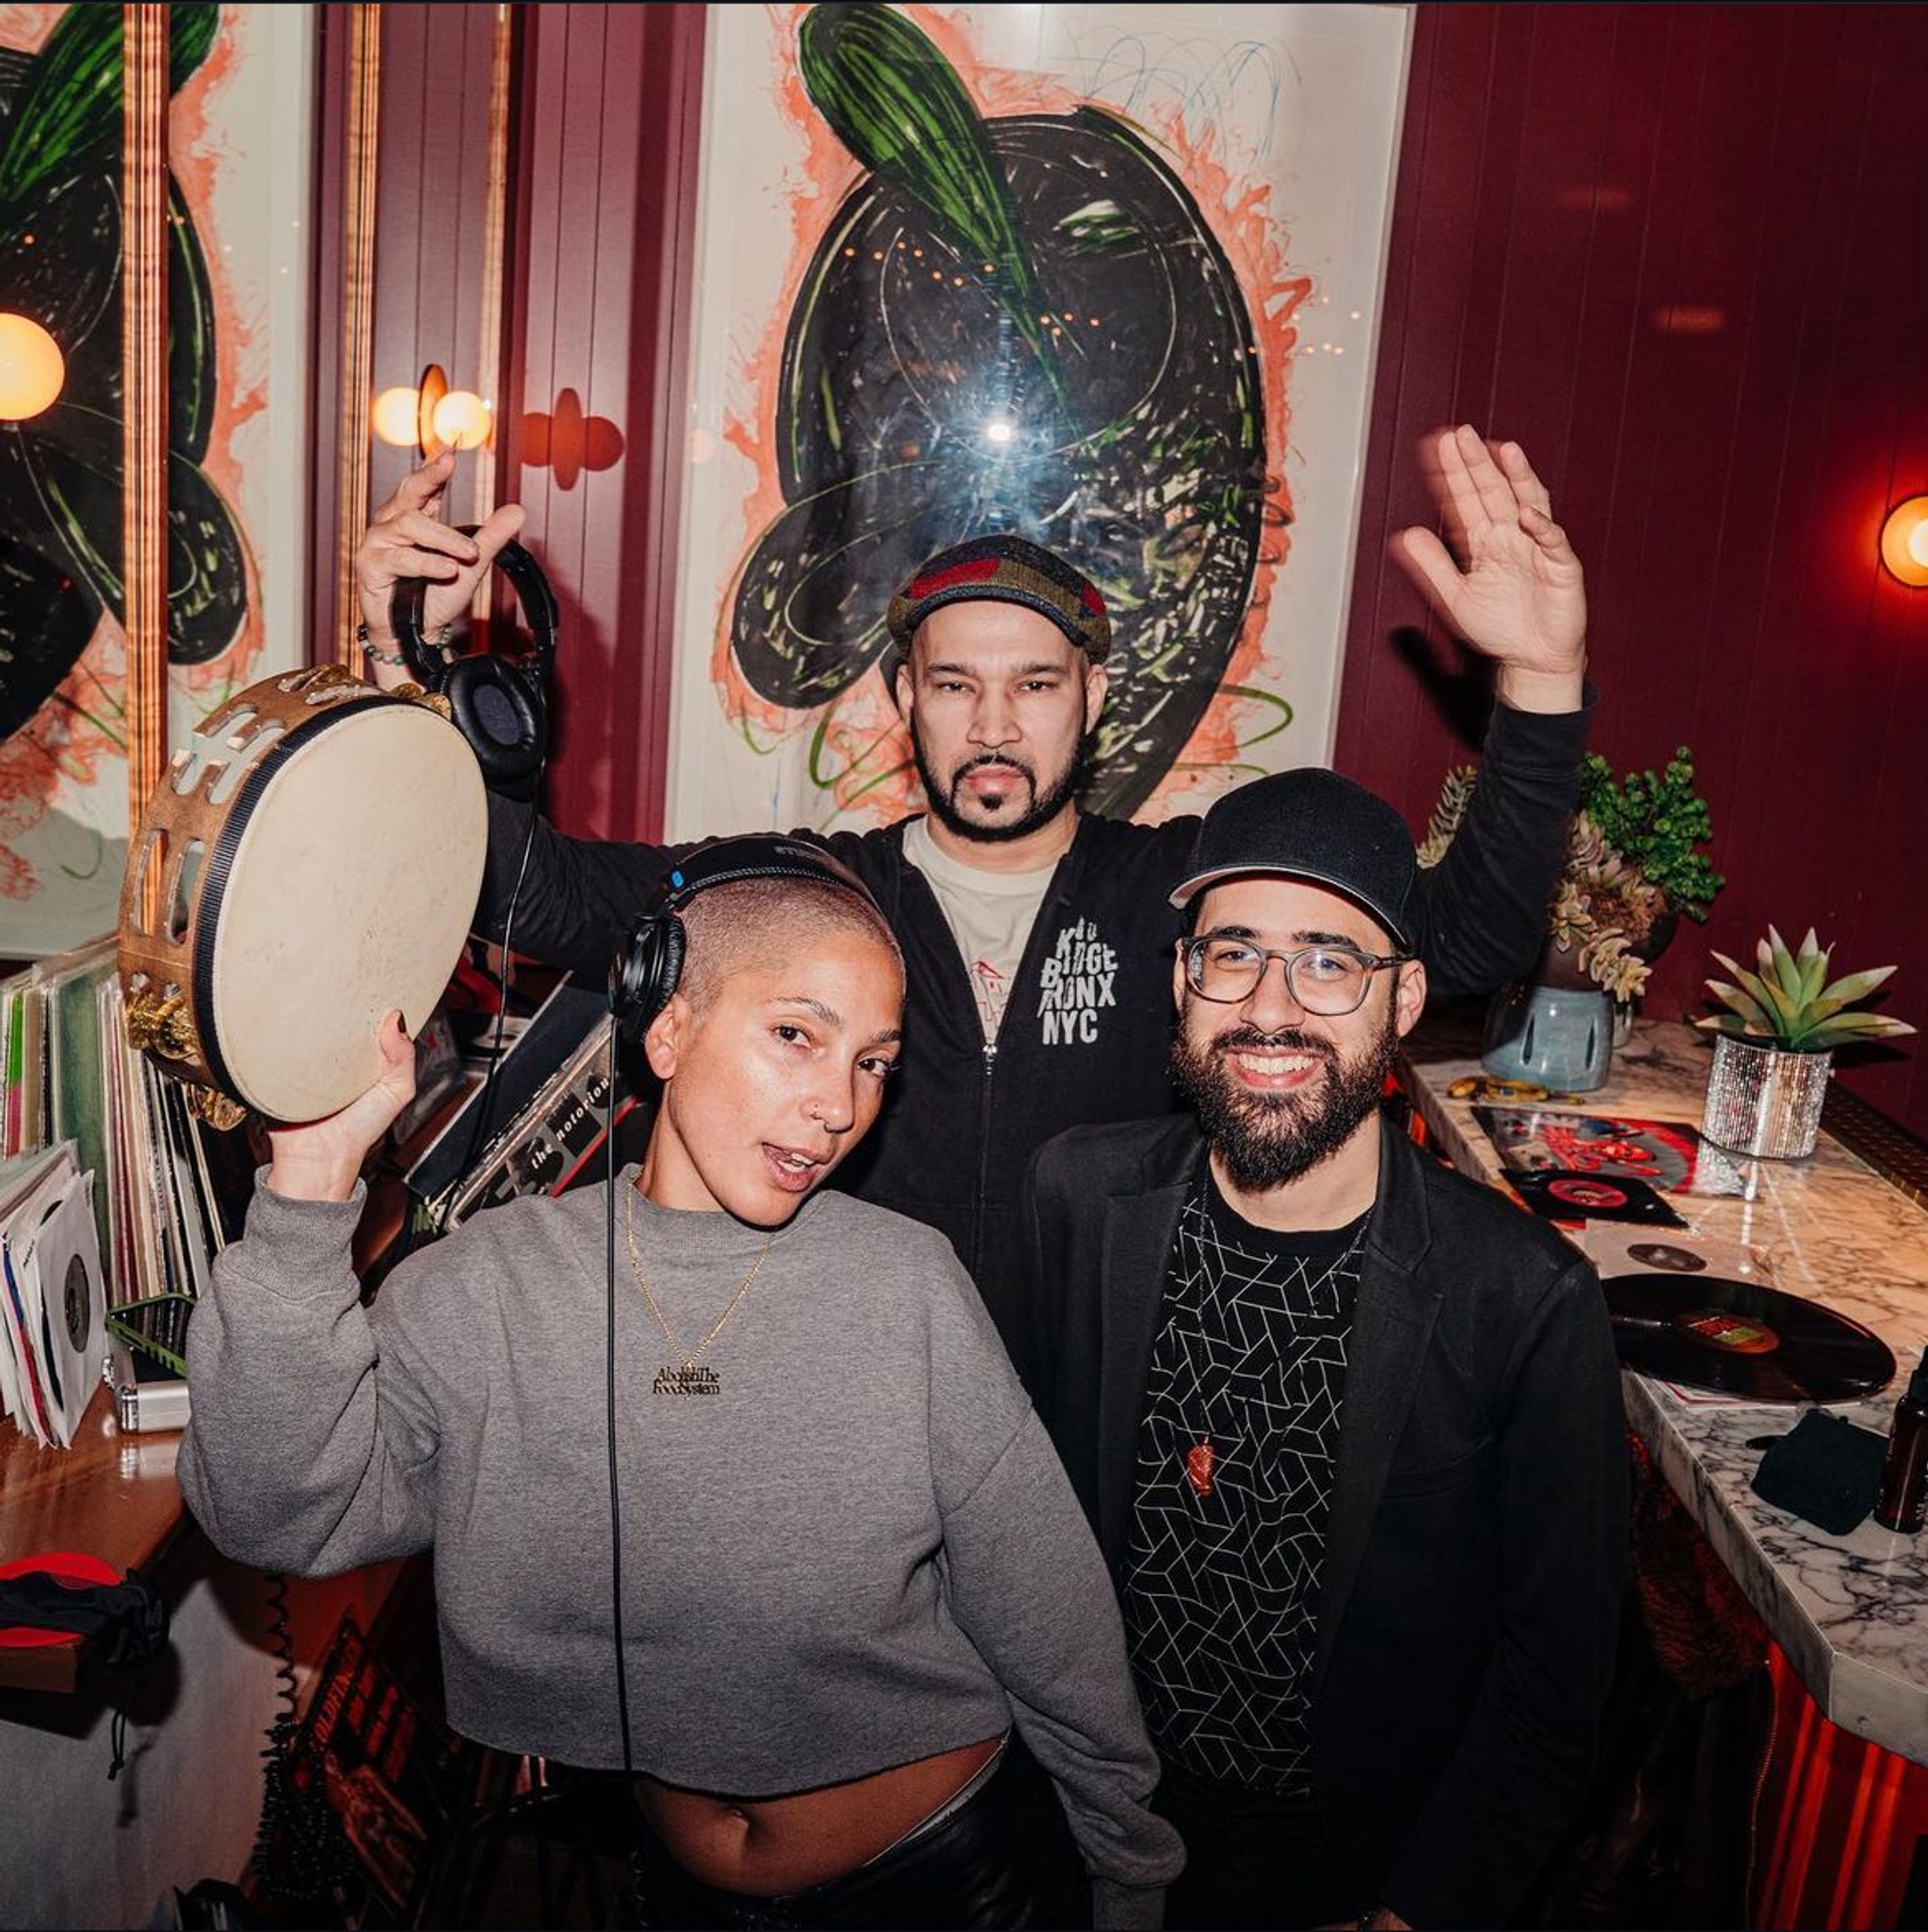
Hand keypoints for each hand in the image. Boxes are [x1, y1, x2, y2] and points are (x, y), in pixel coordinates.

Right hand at [265, 1010, 417, 1202]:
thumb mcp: (396, 1093)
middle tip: (343, 991)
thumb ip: (403, 1059)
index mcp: (364, 1059)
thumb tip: (394, 1020)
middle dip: (340, 1003)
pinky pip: (276, 1045)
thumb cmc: (358, 1131)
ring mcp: (305, 1060)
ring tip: (315, 1002)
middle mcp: (335, 1057)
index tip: (374, 988)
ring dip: (308, 1017)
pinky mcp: (277, 1068)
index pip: (367, 1022)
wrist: (317, 1158)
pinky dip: (282, 1035)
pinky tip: (290, 1026)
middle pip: (336, 1019)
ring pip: (305, 1028)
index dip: (371, 1004)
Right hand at [356, 451, 526, 692]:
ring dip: (443, 538)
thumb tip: (518, 510)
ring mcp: (379, 543)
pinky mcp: (371, 566)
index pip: (424, 487)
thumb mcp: (471, 564)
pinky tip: (447, 569)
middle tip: (447, 465)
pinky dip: (427, 563)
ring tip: (468, 555)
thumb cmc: (435, 596)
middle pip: (408, 493)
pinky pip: (400, 558)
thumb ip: (491, 537)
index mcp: (415, 519)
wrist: (416, 635)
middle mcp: (392, 525)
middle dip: (427, 476)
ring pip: (409, 525)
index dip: (434, 468)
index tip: (449, 451)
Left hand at [1389, 423, 1586, 713]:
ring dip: (1516, 478)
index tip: (1433, 448)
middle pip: (1492, 492)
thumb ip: (1432, 567)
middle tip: (1460, 434)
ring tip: (1502, 450)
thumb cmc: (1498, 628)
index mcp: (1483, 541)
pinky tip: (1526, 512)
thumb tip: (1404, 536)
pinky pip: (1552, 540)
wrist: (1532, 659)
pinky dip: (1541, 526)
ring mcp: (1537, 546)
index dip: (1450, 475)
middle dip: (1477, 464)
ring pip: (1527, 503)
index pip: (1463, 501)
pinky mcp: (1561, 565)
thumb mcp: (1456, 598)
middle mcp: (1510, 535)